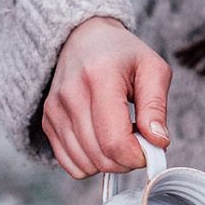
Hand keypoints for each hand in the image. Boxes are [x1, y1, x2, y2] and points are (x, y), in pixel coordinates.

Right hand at [42, 16, 170, 177]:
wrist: (83, 39)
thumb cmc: (123, 55)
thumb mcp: (152, 69)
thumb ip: (157, 107)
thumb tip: (158, 143)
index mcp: (100, 76)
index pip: (115, 140)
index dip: (137, 156)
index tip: (150, 148)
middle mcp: (71, 94)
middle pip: (101, 157)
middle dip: (126, 160)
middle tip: (137, 141)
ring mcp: (55, 110)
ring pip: (85, 165)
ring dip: (109, 162)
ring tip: (118, 136)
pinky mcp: (47, 122)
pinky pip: (71, 165)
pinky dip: (91, 163)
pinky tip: (100, 142)